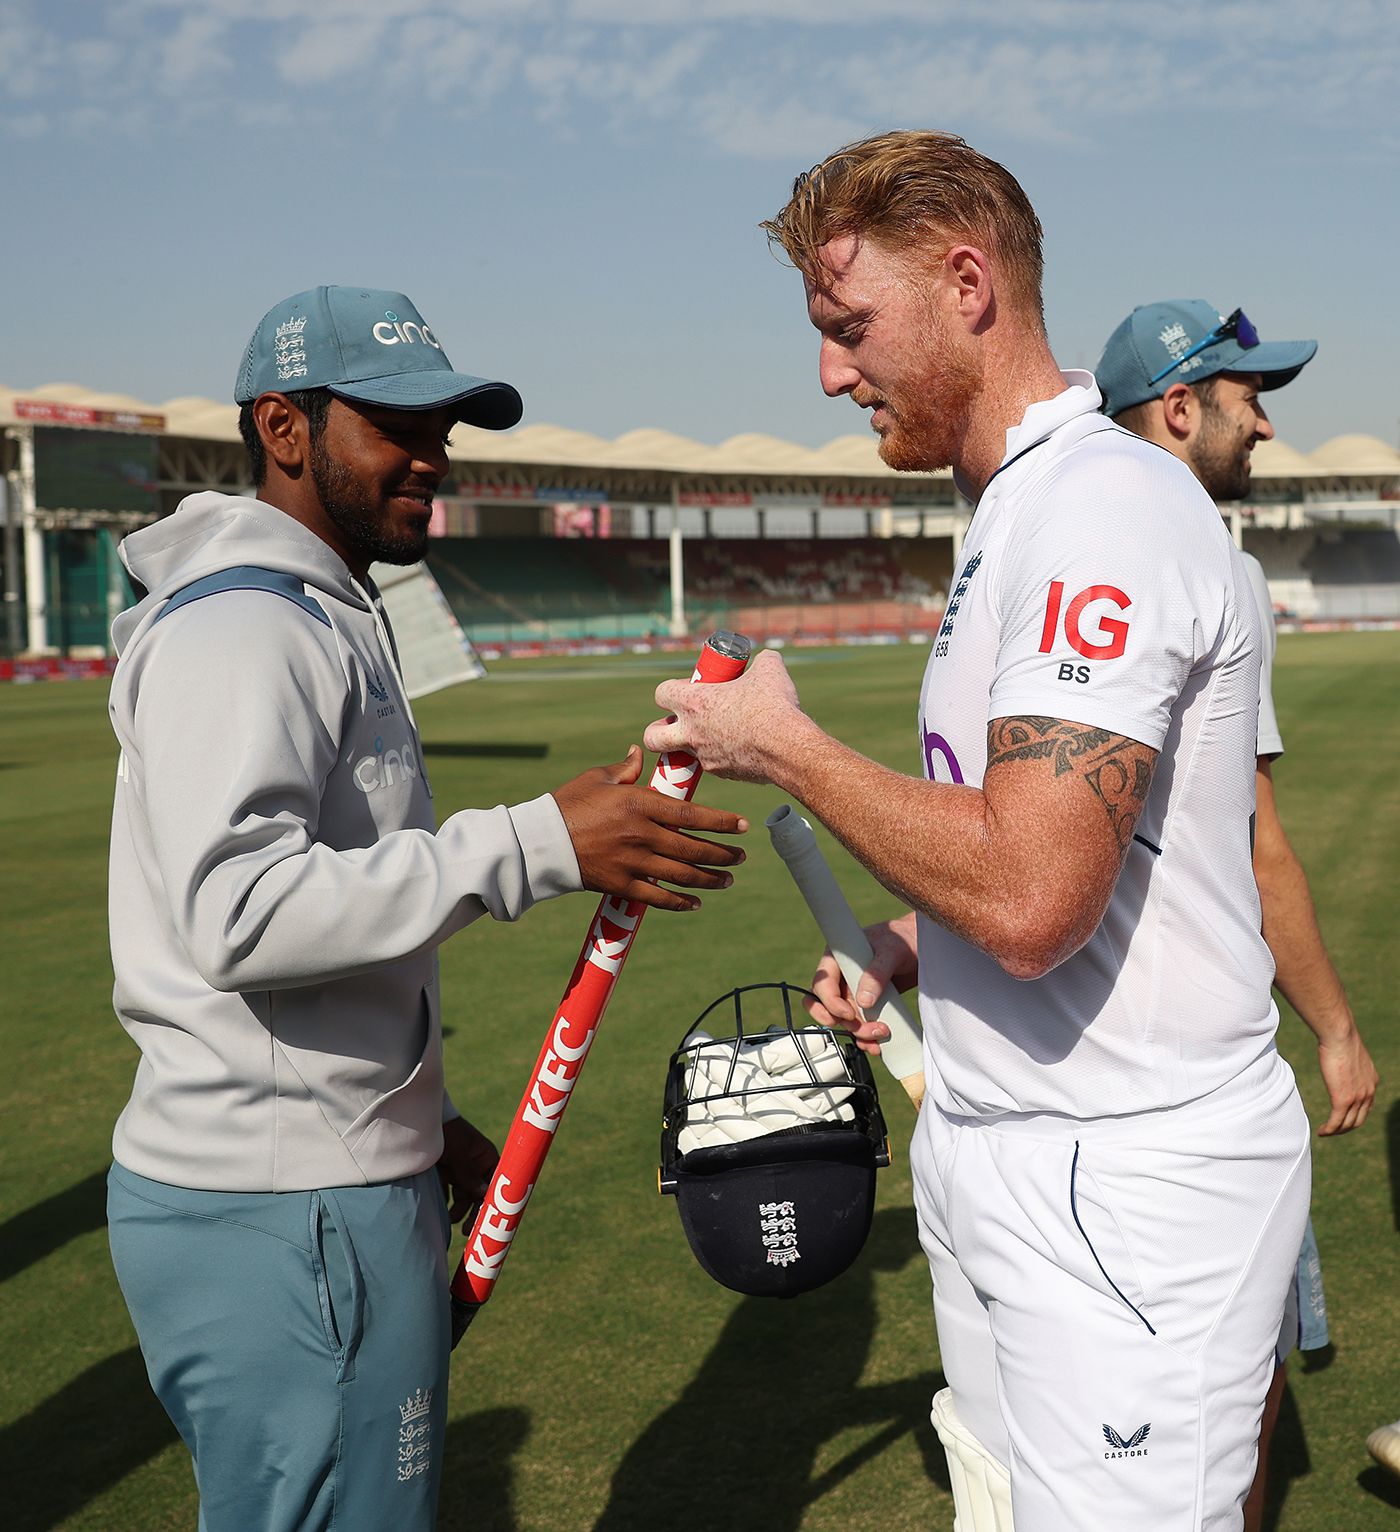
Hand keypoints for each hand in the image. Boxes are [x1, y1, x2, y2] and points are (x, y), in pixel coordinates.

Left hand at [438, 1115, 498, 1228]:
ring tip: (450, 1219)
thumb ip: (469, 1174)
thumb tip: (484, 1195)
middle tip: (467, 1230)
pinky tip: (439, 1208)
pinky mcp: (445, 1174)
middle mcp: (475, 1165)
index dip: (493, 1199)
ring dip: (458, 1209)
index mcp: (485, 1156)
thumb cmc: (446, 1132)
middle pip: (479, 1193)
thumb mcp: (459, 1152)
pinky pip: (448, 1193)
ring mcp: (460, 1170)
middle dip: (474, 1210)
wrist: (419, 1121)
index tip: (486, 1217)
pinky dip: (445, 1202)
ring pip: (463, 1196)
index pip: (494, 1181)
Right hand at [551, 745, 746, 912]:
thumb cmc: (569, 803)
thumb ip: (626, 768)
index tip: (743, 826)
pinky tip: (695, 903)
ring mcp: (633, 862)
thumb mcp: (598, 778)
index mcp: (640, 804)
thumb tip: (639, 752)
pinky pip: (657, 898)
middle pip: (694, 848)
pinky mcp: (621, 885)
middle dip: (722, 854)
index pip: (692, 815)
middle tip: (741, 856)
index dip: (722, 822)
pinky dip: (679, 902)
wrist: (541, 841)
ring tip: (727, 879)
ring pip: (682, 875)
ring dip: (709, 879)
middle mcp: (642, 834)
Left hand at [643, 648, 805, 783]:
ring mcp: (704, 756)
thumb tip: (766, 658)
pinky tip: (742, 747)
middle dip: (658, 730)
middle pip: (652, 737)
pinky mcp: (722, 773)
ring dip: (693, 744)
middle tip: (676, 723)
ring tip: (717, 733)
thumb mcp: (770, 670)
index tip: (689, 688)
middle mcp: (691, 732)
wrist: (788, 748)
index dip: (671, 690)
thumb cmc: (773, 706)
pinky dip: (720, 757)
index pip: (661, 694)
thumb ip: (762, 661)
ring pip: (683, 754)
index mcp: (694, 702)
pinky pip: (712, 765)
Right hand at [802, 912, 918, 1054]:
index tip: (849, 1013)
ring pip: (844, 1021)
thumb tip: (864, 1001)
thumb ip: (877, 973)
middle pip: (827, 1007)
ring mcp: (853, 993)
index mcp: (837, 960)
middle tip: (863, 1027)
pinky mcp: (868, 1006)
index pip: (822, 985)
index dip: (829, 1003)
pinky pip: (859, 1026)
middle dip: (843, 1022)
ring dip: (859, 1033)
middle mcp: (842, 978)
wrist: (920, 947)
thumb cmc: (902, 939)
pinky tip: (878, 1043)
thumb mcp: (891, 951)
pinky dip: (866, 1039)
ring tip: (880, 1033)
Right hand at [1315, 1026, 1378, 1135]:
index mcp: (1372, 1082)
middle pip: (1358, 1120)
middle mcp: (1368, 1093)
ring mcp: (1357, 1098)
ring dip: (1336, 1131)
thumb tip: (1337, 1054)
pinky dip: (1329, 1129)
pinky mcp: (1343, 1100)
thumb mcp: (1350, 1053)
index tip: (1341, 1117)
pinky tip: (1321, 1131)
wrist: (1340, 1036)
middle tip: (1333, 1130)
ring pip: (1348, 1124)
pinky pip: (1336, 1122)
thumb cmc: (1340, 1038)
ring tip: (1325, 1132)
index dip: (1354, 1115)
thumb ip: (1348, 1061)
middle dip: (1346, 1128)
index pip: (1366, 1107)